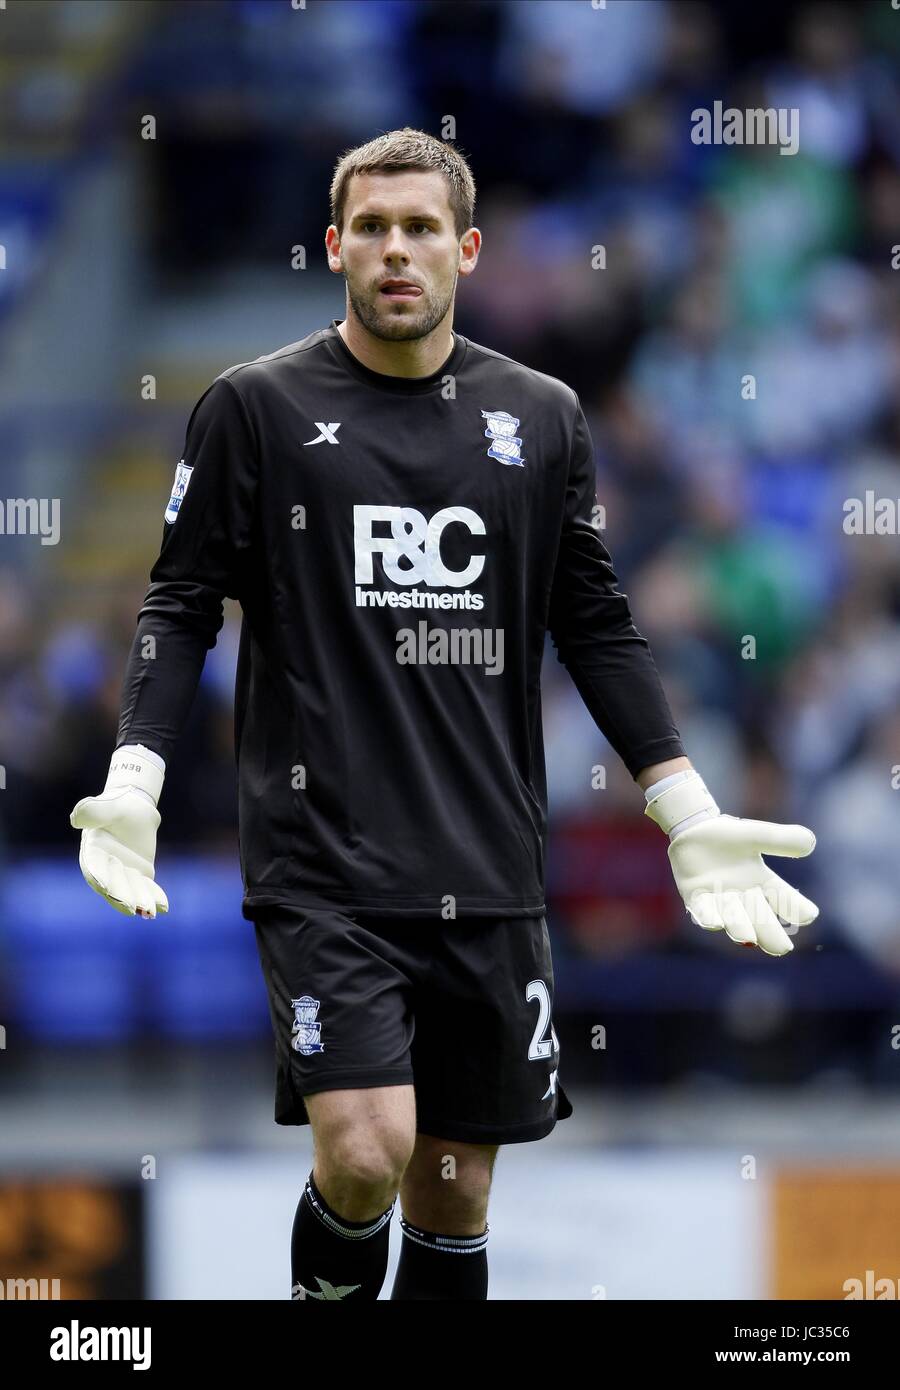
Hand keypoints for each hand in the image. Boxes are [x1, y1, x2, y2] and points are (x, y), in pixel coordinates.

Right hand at [70, 745, 167, 918]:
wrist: (135, 809)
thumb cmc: (116, 805)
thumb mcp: (106, 806)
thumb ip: (92, 812)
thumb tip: (76, 818)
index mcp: (92, 853)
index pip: (94, 868)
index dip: (99, 877)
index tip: (106, 887)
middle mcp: (105, 868)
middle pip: (112, 885)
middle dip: (121, 897)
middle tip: (132, 907)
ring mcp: (122, 874)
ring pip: (130, 891)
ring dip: (139, 902)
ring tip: (150, 913)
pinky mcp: (139, 875)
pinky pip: (146, 888)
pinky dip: (154, 897)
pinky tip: (164, 907)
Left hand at [644, 770, 817, 956]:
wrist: (694, 830)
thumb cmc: (730, 836)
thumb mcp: (757, 834)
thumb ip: (781, 839)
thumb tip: (810, 843)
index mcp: (763, 882)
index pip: (785, 899)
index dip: (797, 908)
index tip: (808, 915)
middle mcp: (744, 897)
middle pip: (761, 919)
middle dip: (770, 933)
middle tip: (782, 948)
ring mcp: (719, 899)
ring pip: (733, 918)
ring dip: (740, 926)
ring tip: (748, 937)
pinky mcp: (696, 897)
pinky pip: (702, 910)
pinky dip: (708, 917)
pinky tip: (714, 923)